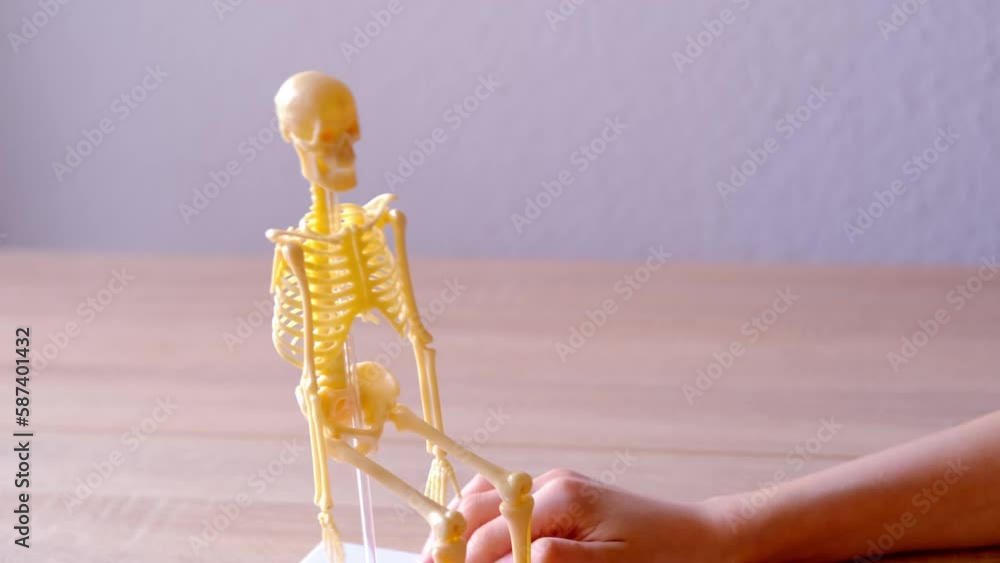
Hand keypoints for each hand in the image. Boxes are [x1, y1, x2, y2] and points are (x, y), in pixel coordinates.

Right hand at [422, 469, 741, 562]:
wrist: (699, 538)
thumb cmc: (661, 557)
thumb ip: (557, 561)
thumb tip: (513, 560)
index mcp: (559, 499)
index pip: (489, 535)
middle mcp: (549, 483)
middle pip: (477, 508)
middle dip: (453, 542)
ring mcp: (553, 484)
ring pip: (486, 498)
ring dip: (466, 527)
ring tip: (453, 557)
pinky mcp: (560, 492)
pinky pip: (506, 500)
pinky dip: (486, 518)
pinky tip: (484, 542)